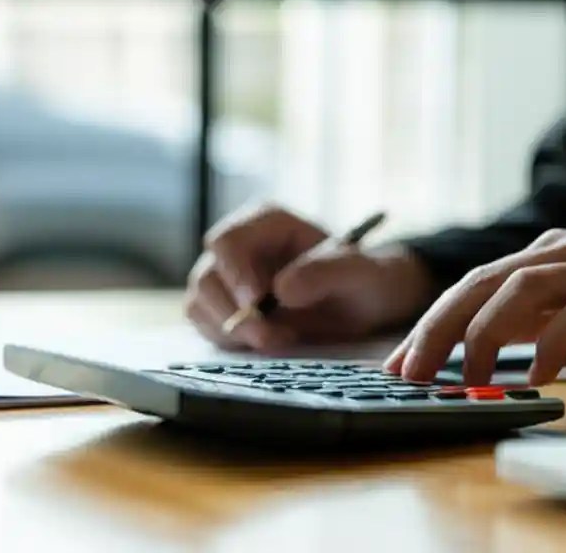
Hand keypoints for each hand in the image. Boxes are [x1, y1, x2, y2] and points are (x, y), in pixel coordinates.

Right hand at [185, 204, 433, 351]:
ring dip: (232, 331)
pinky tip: (268, 341)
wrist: (365, 305)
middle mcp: (239, 246)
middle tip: (270, 337)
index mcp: (266, 223)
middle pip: (207, 276)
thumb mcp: (359, 273)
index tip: (257, 303)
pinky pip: (206, 324)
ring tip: (279, 339)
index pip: (228, 241)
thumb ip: (326, 272)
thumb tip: (282, 290)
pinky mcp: (224, 306)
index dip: (235, 273)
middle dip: (234, 314)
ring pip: (200, 303)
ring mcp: (227, 277)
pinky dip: (230, 340)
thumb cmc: (364, 280)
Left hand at [384, 224, 565, 386]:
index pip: (477, 282)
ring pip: (524, 287)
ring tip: (469, 377)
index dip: (432, 321)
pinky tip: (538, 376)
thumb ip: (535, 322)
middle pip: (487, 279)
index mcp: (558, 251)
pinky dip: (553, 343)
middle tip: (410, 370)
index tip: (399, 362)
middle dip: (439, 327)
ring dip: (485, 335)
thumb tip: (472, 349)